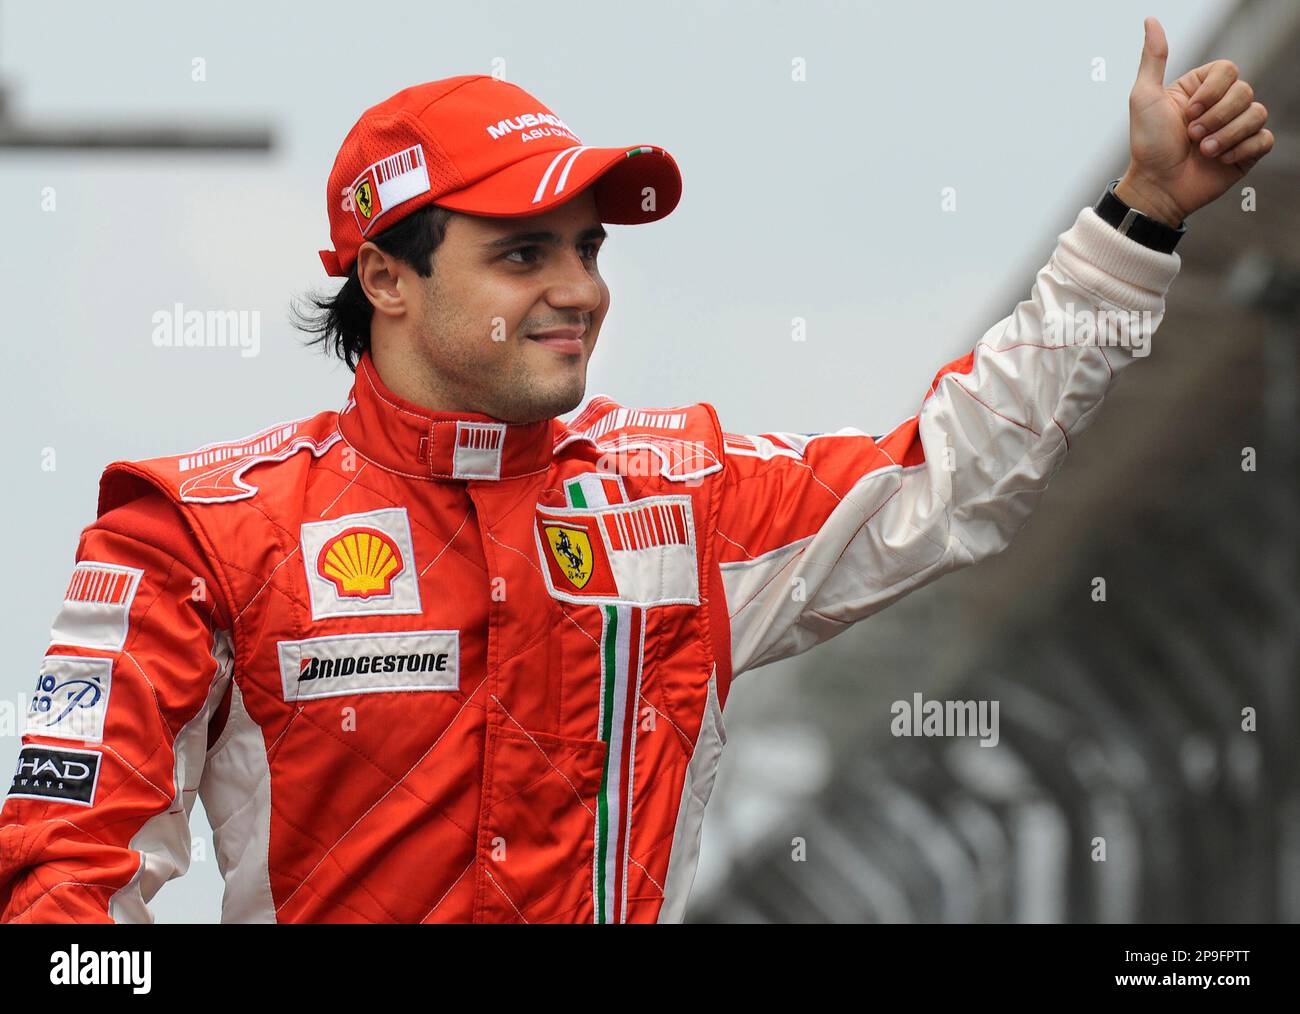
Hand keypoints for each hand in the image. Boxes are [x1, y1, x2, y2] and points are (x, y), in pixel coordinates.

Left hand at [1116, 16, 1273, 226]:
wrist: (1157, 188)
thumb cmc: (1147, 145)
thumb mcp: (1143, 98)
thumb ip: (1152, 59)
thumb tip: (1150, 20)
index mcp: (1200, 89)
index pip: (1228, 70)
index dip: (1212, 91)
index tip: (1187, 112)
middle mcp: (1220, 105)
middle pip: (1244, 91)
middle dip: (1216, 117)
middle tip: (1192, 136)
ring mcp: (1235, 128)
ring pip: (1257, 114)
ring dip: (1227, 135)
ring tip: (1204, 152)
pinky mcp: (1247, 152)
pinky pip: (1265, 138)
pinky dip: (1243, 150)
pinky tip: (1221, 161)